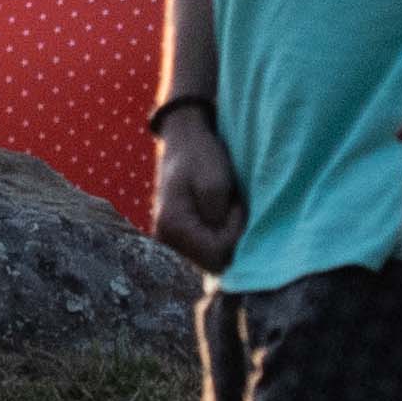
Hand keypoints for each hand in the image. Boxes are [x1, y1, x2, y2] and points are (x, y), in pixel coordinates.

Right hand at [155, 104, 243, 272]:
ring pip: (213, 258)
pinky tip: (222, 215)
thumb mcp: (215, 181)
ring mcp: (172, 238)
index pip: (216, 253)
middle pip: (214, 262)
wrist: (185, 138)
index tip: (235, 205)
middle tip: (232, 207)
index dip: (234, 233)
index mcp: (171, 225)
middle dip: (232, 239)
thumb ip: (219, 217)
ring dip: (228, 238)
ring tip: (227, 209)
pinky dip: (222, 236)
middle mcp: (166, 237)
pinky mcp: (181, 235)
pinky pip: (209, 250)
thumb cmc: (201, 155)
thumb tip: (227, 247)